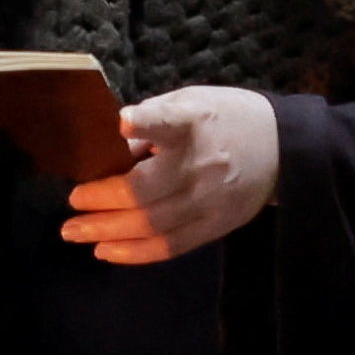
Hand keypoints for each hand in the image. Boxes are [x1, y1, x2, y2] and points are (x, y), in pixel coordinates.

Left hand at [68, 86, 278, 265]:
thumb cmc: (226, 118)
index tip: (120, 124)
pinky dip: (134, 253)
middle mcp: (201, 166)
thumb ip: (154, 116)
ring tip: (75, 233)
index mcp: (195, 124)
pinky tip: (107, 251)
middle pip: (144, 193)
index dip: (145, 123)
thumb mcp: (193, 100)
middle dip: (100, 203)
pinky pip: (170, 247)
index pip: (170, 122)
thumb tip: (112, 138)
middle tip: (69, 207)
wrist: (284, 147)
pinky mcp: (216, 226)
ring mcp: (210, 201)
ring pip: (151, 226)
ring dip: (107, 232)